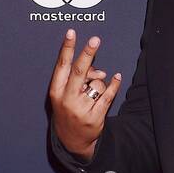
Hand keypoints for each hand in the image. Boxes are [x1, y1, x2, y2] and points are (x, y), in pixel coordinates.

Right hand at [48, 30, 121, 159]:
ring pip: (97, 84)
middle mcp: (67, 99)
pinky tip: (117, 77)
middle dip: (87, 53)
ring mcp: (81, 109)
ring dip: (99, 83)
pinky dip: (114, 85)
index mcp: (56, 91)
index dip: (67, 48)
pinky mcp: (95, 117)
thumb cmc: (68, 109)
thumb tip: (99, 70)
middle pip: (79, 71)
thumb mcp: (65, 94)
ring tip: (93, 93)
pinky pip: (108, 95)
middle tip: (95, 39)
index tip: (71, 33)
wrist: (71, 140)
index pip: (62, 65)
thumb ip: (78, 78)